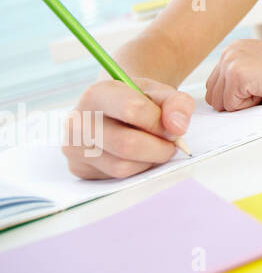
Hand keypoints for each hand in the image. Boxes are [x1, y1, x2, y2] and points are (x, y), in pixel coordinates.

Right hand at [63, 76, 193, 178]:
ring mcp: (74, 147)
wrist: (116, 112)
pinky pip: (116, 179)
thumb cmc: (140, 102)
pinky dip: (136, 170)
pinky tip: (137, 157)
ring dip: (149, 161)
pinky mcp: (78, 168)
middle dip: (159, 148)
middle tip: (170, 144)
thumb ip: (177, 104)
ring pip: (122, 166)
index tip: (173, 127)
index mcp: (97, 94)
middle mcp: (78, 121)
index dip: (160, 122)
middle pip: (127, 144)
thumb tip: (177, 128)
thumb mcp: (162, 93)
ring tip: (153, 148)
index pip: (132, 109)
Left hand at [205, 39, 261, 111]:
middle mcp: (228, 53)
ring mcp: (231, 62)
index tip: (259, 86)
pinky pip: (232, 106)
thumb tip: (221, 102)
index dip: (236, 96)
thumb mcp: (260, 67)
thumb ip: (239, 78)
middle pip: (213, 96)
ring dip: (243, 103)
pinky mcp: (237, 74)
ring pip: (220, 103)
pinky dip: (251, 104)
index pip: (214, 87)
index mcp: (232, 50)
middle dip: (237, 101)